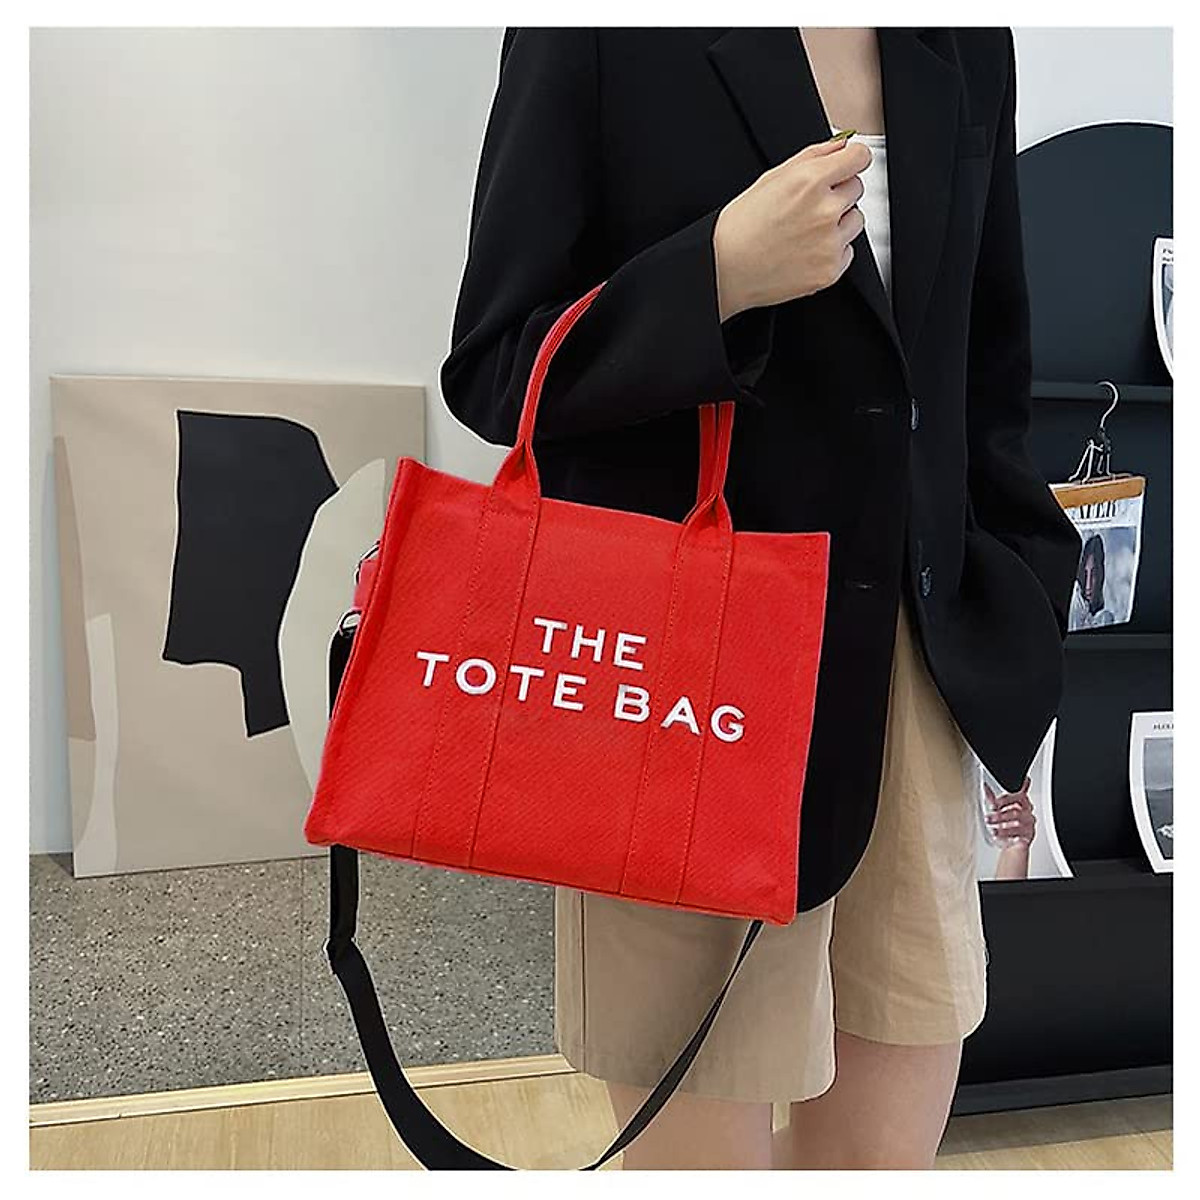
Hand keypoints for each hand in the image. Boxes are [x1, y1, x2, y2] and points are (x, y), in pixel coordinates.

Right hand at [712, 134, 871, 320]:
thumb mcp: (770, 179)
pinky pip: (847, 251)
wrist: (726, 269)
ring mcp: (830, 242)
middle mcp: (824, 210)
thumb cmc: (741, 227)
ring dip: (839, 223)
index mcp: (809, 181)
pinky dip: (831, 250)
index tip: (846, 167)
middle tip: (808, 207)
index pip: (859, 157)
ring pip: (855, 221)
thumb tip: (840, 145)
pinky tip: (805, 251)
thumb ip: (812, 157)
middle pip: (857, 188)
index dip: (851, 161)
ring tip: (805, 231)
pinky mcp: (830, 269)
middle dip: (838, 193)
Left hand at [984, 776, 1036, 846]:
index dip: (1006, 799)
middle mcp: (1028, 813)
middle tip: (989, 816)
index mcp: (1022, 803)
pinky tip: (996, 833)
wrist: (1009, 844)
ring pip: (1018, 821)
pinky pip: (1018, 833)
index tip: (993, 805)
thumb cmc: (1005, 825)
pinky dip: (1005, 833)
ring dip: (1002, 823)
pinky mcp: (1028, 836)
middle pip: (1017, 810)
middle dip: (1001, 813)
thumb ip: (992, 798)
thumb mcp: (996, 809)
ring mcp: (1029, 824)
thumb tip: (985, 786)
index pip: (1019, 796)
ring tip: (990, 825)